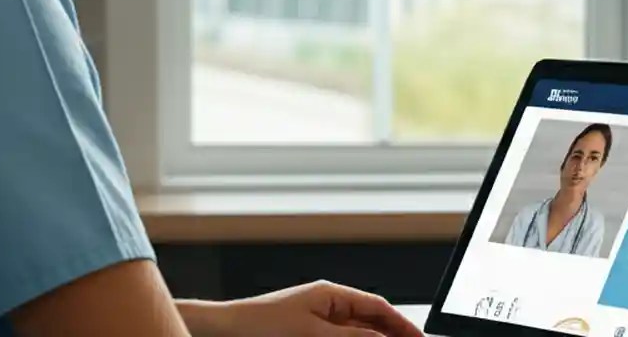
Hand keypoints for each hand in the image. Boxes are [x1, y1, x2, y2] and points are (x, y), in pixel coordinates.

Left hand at [178, 280, 423, 336]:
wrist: (225, 332)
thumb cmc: (261, 326)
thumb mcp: (313, 334)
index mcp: (331, 295)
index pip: (377, 307)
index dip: (402, 324)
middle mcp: (326, 304)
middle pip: (370, 320)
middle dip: (392, 334)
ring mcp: (316, 320)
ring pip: (356, 332)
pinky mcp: (305, 334)